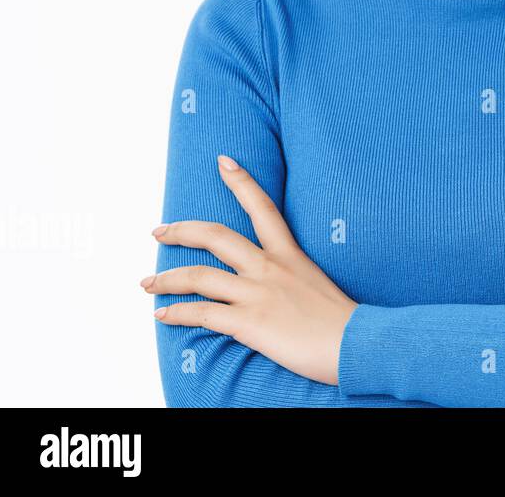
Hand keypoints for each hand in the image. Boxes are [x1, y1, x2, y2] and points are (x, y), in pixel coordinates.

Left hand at [144, 154, 357, 385]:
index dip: (242, 181)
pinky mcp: (248, 322)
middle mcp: (270, 267)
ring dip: (167, 279)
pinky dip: (177, 313)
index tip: (224, 161)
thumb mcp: (318, 284)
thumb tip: (276, 288)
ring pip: (199, 276)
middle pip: (216, 237)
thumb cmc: (342, 321)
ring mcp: (258, 293)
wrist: (356, 343)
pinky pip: (201, 313)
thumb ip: (293, 279)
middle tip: (160, 231)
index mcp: (289, 255)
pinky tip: (163, 314)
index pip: (263, 207)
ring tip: (147, 283)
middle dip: (182, 230)